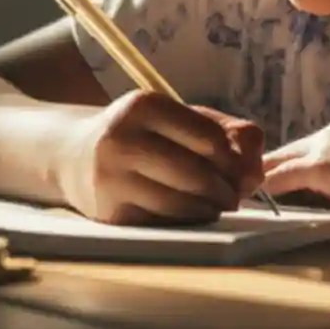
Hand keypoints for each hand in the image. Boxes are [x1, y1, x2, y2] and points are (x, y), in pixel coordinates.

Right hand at [56, 90, 264, 224]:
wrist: (72, 154)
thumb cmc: (140, 134)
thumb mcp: (177, 118)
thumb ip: (226, 132)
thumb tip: (256, 169)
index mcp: (144, 105)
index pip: (210, 139)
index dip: (235, 160)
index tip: (241, 170)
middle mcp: (123, 138)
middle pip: (198, 175)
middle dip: (227, 190)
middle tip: (235, 195)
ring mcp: (112, 177)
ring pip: (182, 205)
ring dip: (210, 210)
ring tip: (215, 205)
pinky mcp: (109, 211)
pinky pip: (164, 223)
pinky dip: (186, 222)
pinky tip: (188, 213)